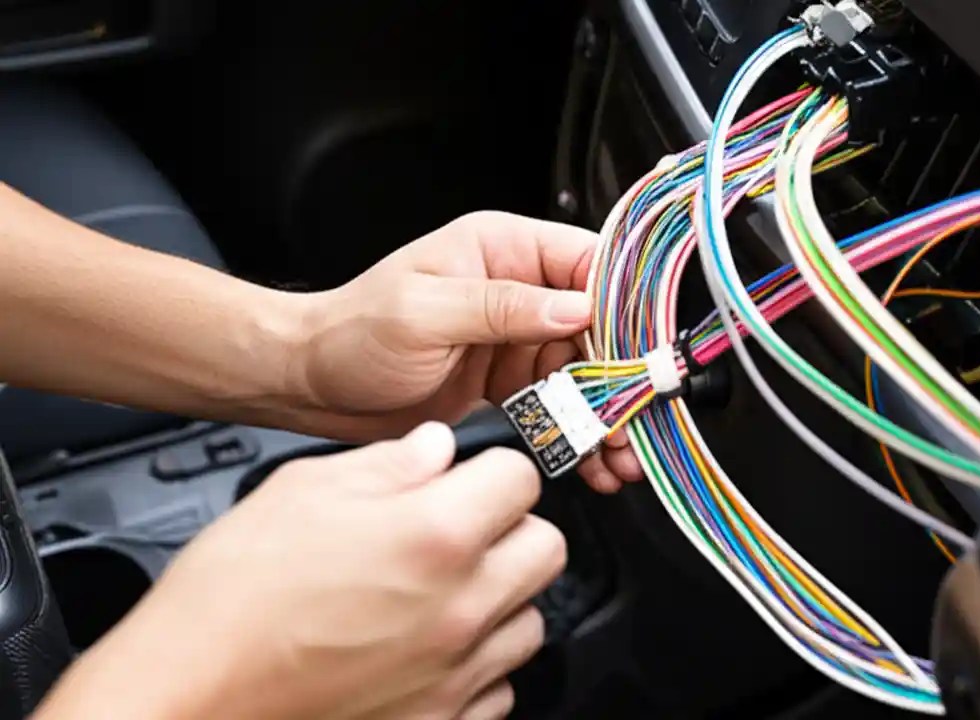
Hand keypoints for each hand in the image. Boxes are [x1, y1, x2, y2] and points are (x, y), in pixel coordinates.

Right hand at [37, 424, 560, 719]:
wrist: (189, 695)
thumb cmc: (229, 600)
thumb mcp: (300, 492)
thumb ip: (386, 464)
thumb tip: (436, 448)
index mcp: (435, 535)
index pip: (522, 477)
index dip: (493, 469)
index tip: (470, 478)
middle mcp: (461, 607)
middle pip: (546, 546)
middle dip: (510, 529)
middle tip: (460, 529)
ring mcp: (456, 672)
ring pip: (529, 618)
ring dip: (498, 597)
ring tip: (439, 592)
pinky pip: (498, 684)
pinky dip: (476, 662)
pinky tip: (428, 647)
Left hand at [288, 211, 641, 492]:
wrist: (310, 386)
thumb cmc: (349, 335)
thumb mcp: (423, 314)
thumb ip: (500, 307)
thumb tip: (573, 306)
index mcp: (501, 249)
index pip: (587, 263)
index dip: (622, 305)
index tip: (641, 351)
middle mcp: (517, 288)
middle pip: (597, 326)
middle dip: (621, 376)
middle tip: (636, 421)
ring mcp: (515, 336)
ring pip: (586, 371)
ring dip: (606, 414)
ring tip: (619, 457)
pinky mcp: (508, 379)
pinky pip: (559, 403)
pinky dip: (578, 432)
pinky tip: (590, 460)